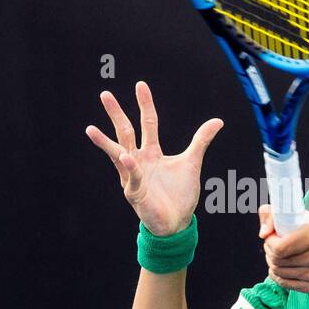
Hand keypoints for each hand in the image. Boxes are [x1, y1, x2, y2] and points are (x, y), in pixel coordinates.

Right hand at [86, 81, 223, 236]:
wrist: (178, 222)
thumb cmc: (180, 194)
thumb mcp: (191, 163)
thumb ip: (200, 141)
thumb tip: (217, 121)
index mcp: (151, 152)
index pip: (147, 123)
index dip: (145, 105)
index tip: (141, 85)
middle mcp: (139, 161)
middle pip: (126, 132)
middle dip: (116, 114)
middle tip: (105, 94)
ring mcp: (133, 176)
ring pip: (117, 154)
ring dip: (104, 142)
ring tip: (90, 129)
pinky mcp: (134, 192)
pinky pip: (131, 177)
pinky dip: (129, 167)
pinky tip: (126, 157)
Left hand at [257, 203, 308, 293]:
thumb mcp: (302, 215)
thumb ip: (275, 214)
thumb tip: (262, 233)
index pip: (280, 248)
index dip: (270, 242)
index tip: (272, 237)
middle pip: (278, 261)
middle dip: (270, 252)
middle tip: (274, 246)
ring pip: (280, 274)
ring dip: (273, 264)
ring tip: (278, 256)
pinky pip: (287, 285)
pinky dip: (279, 276)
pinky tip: (282, 268)